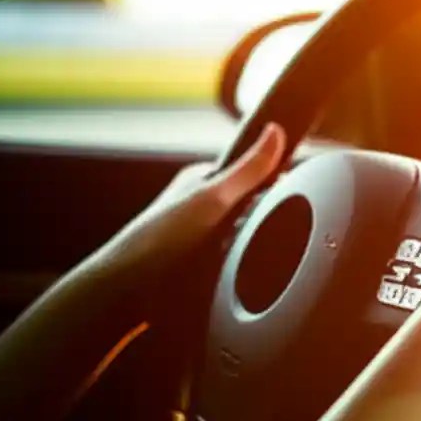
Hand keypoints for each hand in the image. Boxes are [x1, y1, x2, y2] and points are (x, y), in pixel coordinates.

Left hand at [90, 123, 285, 286]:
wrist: (126, 290)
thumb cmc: (158, 240)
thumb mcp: (212, 198)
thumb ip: (248, 169)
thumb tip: (276, 131)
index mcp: (202, 180)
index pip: (252, 171)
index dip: (275, 180)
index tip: (294, 190)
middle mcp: (201, 205)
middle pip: (251, 205)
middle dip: (266, 215)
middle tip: (274, 228)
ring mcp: (200, 234)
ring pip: (245, 233)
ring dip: (254, 243)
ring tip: (258, 252)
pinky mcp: (201, 262)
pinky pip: (236, 258)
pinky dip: (242, 263)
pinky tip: (245, 270)